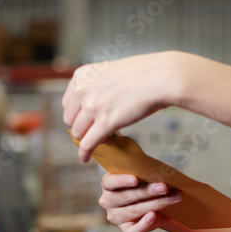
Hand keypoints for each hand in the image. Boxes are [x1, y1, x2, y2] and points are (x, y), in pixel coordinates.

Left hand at [62, 52, 187, 160]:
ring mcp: (93, 106)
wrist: (162, 77)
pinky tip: (86, 158)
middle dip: (82, 127)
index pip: (68, 102)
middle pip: (70, 119)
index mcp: (82, 75)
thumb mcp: (111, 73)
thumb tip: (93, 104)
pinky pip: (87, 144)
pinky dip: (84, 154)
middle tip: (97, 130)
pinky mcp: (105, 123)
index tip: (87, 120)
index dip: (78, 114)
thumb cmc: (144, 74)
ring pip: (78, 133)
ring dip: (87, 139)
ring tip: (102, 140)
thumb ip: (98, 86)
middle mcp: (83, 89)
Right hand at [100, 173, 182, 231]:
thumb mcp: (144, 178)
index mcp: (108, 184)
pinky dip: (144, 224)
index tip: (136, 179)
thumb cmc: (148, 186)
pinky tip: (154, 216)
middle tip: (165, 187)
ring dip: (156, 204)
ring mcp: (115, 217)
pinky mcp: (125, 230)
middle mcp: (108, 201)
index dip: (122, 180)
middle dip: (148, 191)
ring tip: (174, 197)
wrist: (158, 205)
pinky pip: (133, 231)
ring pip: (134, 211)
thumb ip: (146, 175)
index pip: (110, 182)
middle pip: (126, 196)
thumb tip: (161, 172)